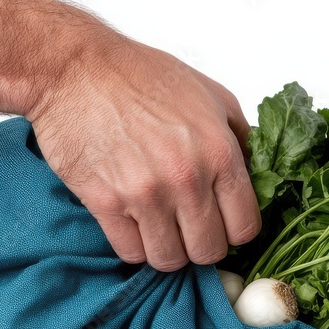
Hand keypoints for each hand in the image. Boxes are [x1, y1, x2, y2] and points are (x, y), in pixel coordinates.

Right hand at [27, 35, 260, 270]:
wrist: (75, 69)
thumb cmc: (140, 76)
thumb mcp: (209, 94)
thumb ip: (239, 138)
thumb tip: (252, 175)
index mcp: (219, 152)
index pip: (245, 228)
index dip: (234, 230)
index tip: (221, 223)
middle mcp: (187, 178)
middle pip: (209, 251)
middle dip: (200, 244)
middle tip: (187, 227)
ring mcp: (145, 194)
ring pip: (169, 259)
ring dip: (166, 248)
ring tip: (158, 226)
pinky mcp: (105, 203)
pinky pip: (130, 253)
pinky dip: (133, 245)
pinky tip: (132, 222)